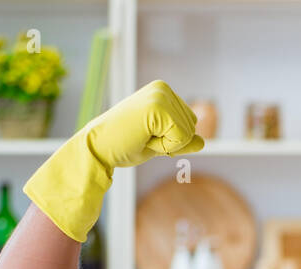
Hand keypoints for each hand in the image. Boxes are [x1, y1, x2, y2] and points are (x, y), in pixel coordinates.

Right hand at [24, 80, 204, 242]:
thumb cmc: (123, 144)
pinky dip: (165, 146)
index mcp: (163, 90)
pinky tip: (143, 138)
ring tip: (140, 137)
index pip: (190, 123)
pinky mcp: (157, 108)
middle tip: (142, 137)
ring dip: (166, 144)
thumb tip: (203, 142)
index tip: (146, 135)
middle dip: (171, 142)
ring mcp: (160, 96)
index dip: (172, 139)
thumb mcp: (159, 142)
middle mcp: (163, 88)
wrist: (97, 147)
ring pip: (188, 133)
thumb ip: (181, 140)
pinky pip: (181, 138)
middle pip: (192, 127)